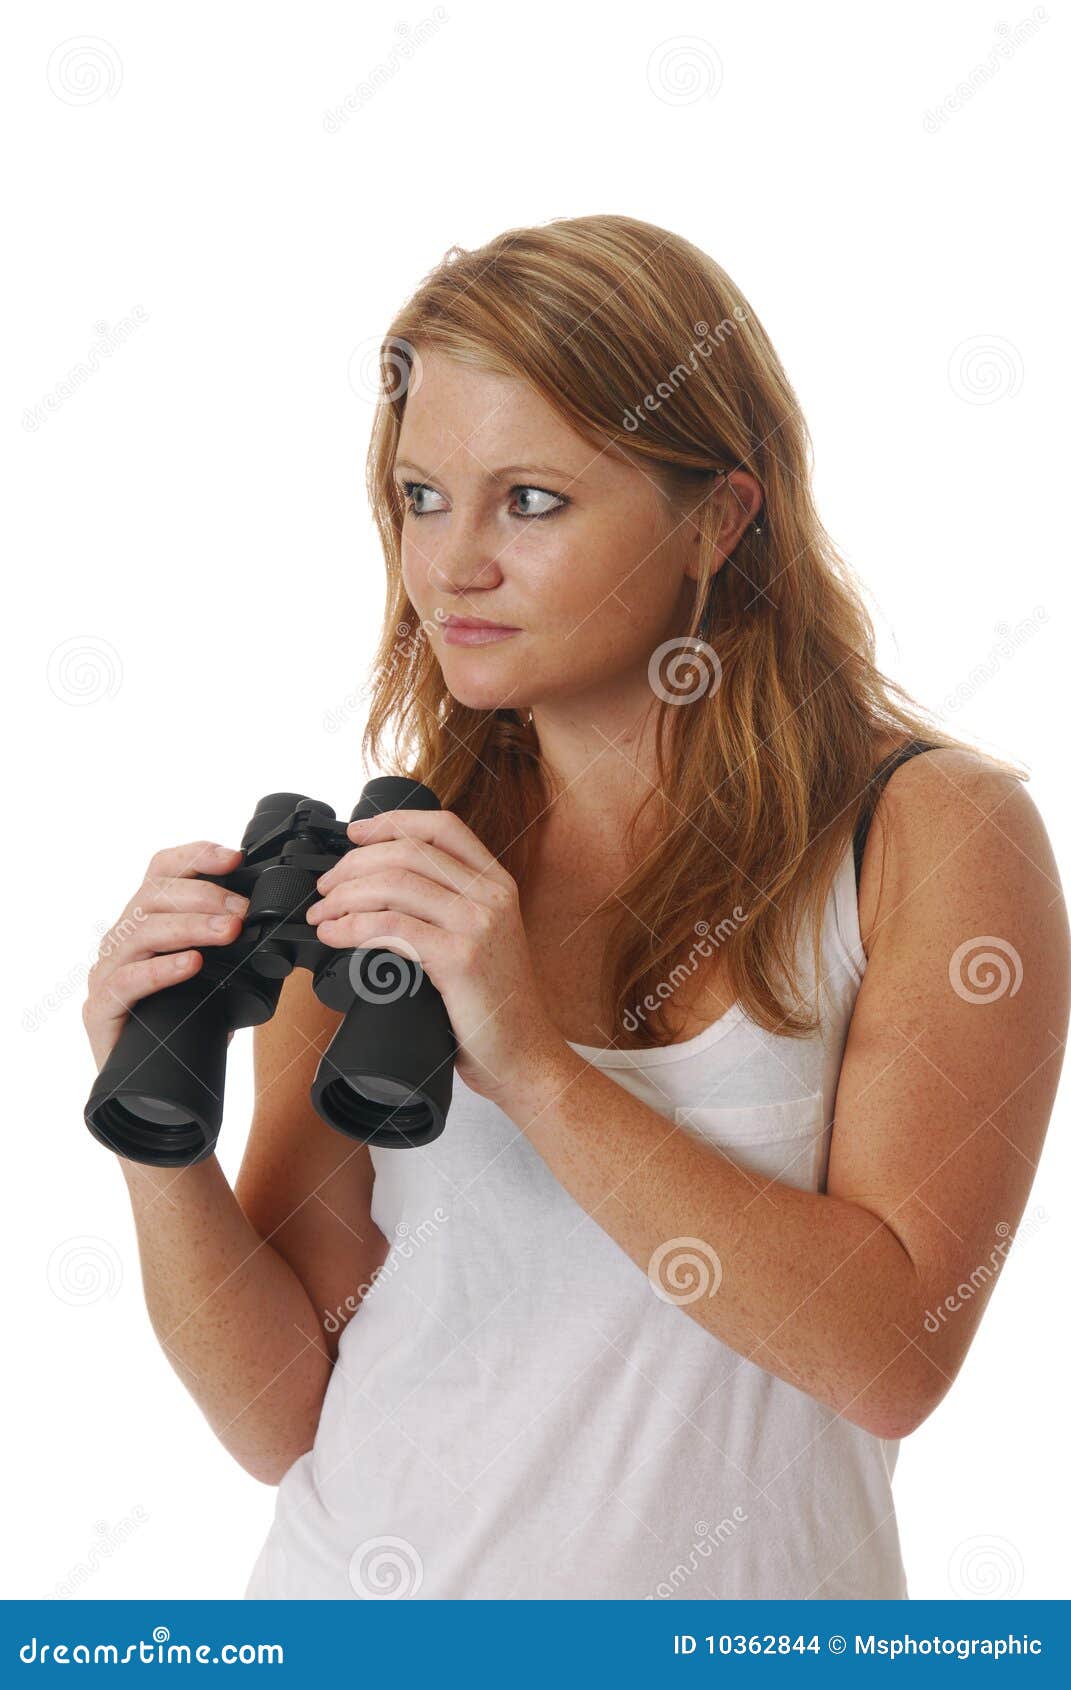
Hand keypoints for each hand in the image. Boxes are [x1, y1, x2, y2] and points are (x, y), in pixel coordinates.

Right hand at [82, 841, 249, 1071]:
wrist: (146, 1087)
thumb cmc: (178, 1023)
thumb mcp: (212, 976)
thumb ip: (229, 946)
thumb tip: (272, 923)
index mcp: (146, 921)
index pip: (162, 871)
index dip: (195, 856)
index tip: (233, 858)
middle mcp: (121, 940)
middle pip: (153, 895)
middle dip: (204, 896)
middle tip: (243, 911)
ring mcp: (106, 973)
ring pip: (141, 932)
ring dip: (191, 926)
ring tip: (230, 933)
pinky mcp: (99, 1009)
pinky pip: (125, 981)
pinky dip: (161, 969)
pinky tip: (191, 965)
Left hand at [306, 808, 562, 1104]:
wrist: (523, 1058)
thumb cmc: (492, 1007)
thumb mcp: (481, 941)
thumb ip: (448, 909)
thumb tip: (379, 890)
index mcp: (498, 883)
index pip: (442, 826)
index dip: (392, 821)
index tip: (354, 834)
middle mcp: (492, 895)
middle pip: (408, 852)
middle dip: (353, 865)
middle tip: (325, 889)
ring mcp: (479, 924)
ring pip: (394, 885)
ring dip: (344, 896)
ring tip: (321, 914)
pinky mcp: (461, 958)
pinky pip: (391, 927)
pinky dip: (351, 927)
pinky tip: (333, 936)